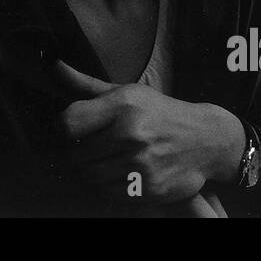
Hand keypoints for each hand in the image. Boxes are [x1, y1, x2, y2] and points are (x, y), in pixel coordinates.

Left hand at [52, 61, 244, 204]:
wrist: (206, 139)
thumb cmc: (160, 113)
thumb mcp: (127, 92)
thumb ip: (87, 85)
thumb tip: (54, 67)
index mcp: (123, 105)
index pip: (68, 123)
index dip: (63, 129)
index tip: (69, 130)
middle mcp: (131, 133)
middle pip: (76, 154)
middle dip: (77, 152)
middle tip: (88, 148)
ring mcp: (140, 164)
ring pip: (89, 176)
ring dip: (90, 171)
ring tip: (103, 160)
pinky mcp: (148, 189)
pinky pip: (108, 193)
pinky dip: (107, 186)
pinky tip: (117, 173)